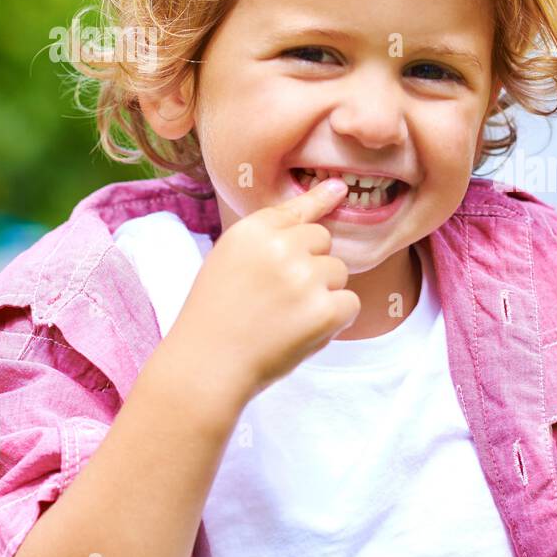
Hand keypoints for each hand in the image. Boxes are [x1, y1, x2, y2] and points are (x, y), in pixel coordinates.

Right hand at [165, 176, 360, 404]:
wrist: (205, 368)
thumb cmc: (217, 315)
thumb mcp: (230, 259)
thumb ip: (273, 232)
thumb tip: (336, 190)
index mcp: (251, 230)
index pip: (297, 209)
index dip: (319, 203)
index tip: (339, 188)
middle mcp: (280, 247)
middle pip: (324, 240)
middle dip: (312, 265)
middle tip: (279, 297)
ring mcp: (304, 278)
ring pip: (339, 272)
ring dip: (324, 294)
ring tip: (286, 318)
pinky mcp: (323, 310)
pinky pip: (350, 304)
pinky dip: (335, 320)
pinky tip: (303, 333)